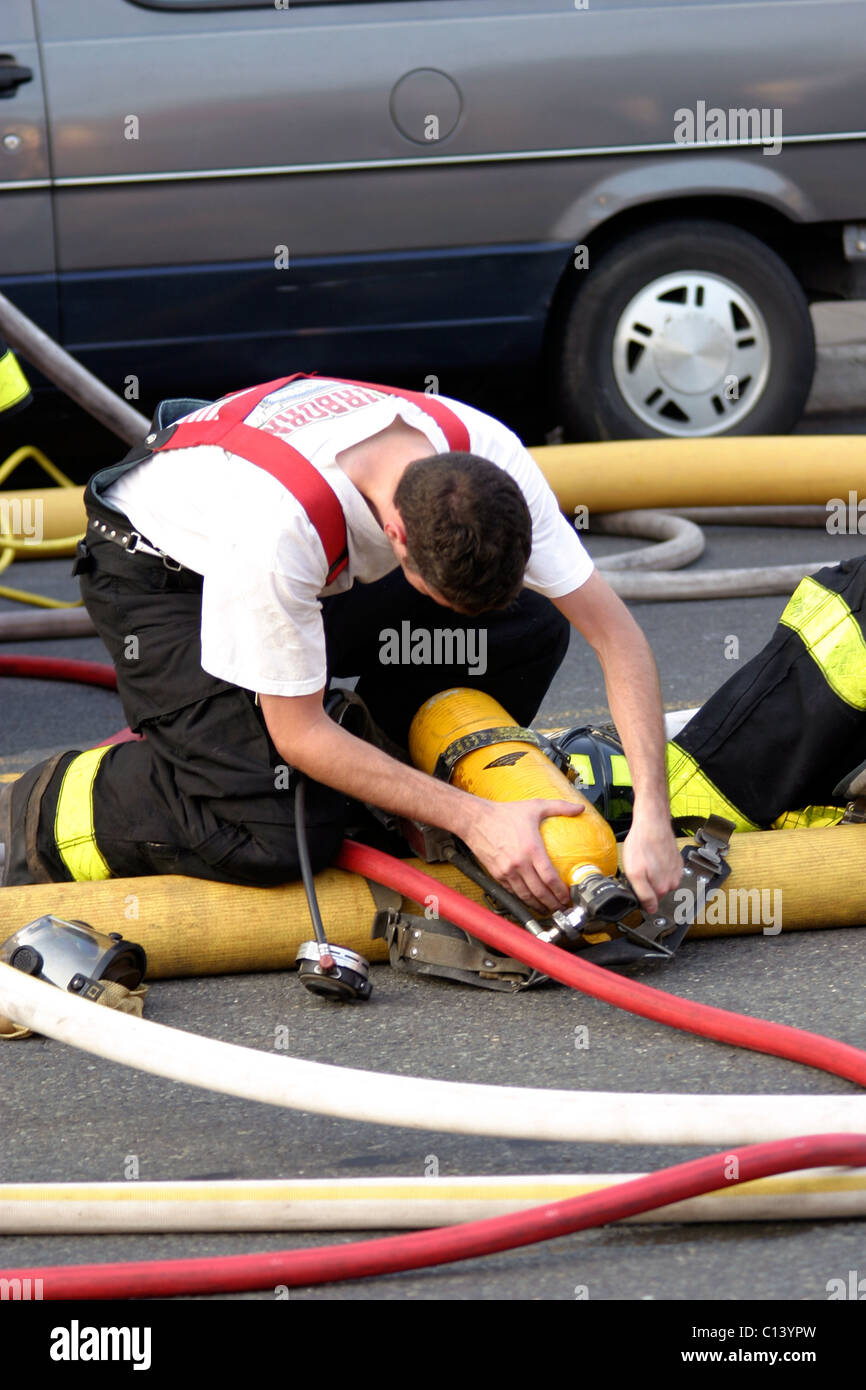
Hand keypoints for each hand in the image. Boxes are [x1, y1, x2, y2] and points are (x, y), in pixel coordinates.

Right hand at [461, 797, 583, 914]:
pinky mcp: (497, 874)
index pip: (550, 877)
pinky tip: (530, 900)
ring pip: (525, 895)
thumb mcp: (534, 806)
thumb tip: (580, 808)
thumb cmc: (504, 814)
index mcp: (531, 849)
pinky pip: (512, 891)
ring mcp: (506, 871)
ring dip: (538, 906)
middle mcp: (519, 863)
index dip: (560, 891)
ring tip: (548, 909)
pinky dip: (523, 899)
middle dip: (553, 903)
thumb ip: (560, 807)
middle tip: (562, 907)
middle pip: (539, 892)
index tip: (568, 897)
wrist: (475, 820)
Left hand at [621, 812, 681, 913]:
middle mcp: (673, 881)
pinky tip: (653, 855)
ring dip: (653, 873)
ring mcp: (676, 870)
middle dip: (646, 882)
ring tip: (646, 860)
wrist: (652, 823)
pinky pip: (666, 869)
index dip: (640, 894)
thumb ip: (643, 894)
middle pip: (655, 890)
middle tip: (639, 868)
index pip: (651, 902)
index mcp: (663, 887)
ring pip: (661, 879)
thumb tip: (650, 909)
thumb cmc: (642, 844)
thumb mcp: (634, 873)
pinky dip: (659, 864)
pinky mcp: (676, 860)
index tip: (635, 883)